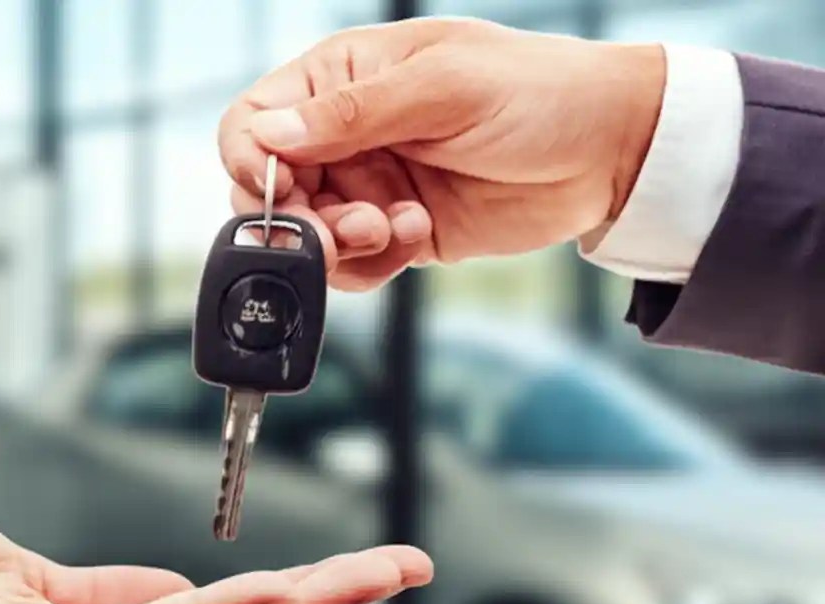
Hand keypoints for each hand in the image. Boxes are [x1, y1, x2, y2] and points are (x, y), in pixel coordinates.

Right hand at [218, 18, 664, 290]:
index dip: (252, 160)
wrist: (610, 152)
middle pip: (269, 190)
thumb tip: (267, 134)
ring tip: (394, 229)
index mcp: (341, 78)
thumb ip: (350, 114)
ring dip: (340, 245)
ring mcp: (367, 186)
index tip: (278, 191)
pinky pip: (351, 266)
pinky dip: (373, 265)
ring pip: (305, 237)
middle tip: (352, 226)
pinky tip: (419, 236)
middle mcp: (344, 135)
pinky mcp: (395, 233)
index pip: (253, 120)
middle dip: (298, 218)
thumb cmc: (537, 93)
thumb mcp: (441, 88)